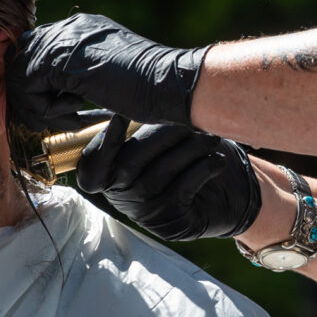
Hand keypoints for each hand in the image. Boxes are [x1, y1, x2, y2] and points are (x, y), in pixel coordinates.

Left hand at [8, 13, 206, 131]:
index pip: (36, 49)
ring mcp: (65, 41)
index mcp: (81, 28)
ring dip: (39, 106)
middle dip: (31, 95)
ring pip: (21, 75)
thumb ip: (80, 73)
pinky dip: (47, 111)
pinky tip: (76, 117)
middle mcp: (70, 28)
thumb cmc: (149, 87)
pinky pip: (30, 89)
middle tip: (52, 118)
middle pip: (22, 58)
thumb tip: (54, 93)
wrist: (170, 84)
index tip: (53, 108)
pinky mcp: (63, 61)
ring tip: (69, 119)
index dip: (37, 82)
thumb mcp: (107, 74)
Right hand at [75, 118, 261, 241]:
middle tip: (190, 119)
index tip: (119, 116)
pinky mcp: (170, 222)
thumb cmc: (186, 158)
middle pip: (130, 162)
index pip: (92, 167)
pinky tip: (217, 159)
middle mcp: (122, 196)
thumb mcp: (161, 142)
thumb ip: (143, 126)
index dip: (102, 143)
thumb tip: (138, 94)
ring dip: (190, 149)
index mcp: (110, 175)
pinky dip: (203, 168)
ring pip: (161, 173)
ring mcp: (145, 212)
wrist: (224, 197)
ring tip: (211, 137)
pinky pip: (184, 188)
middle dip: (161, 135)